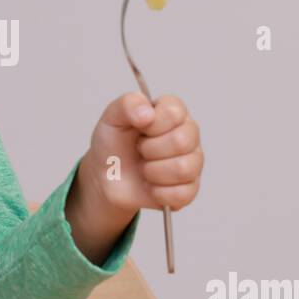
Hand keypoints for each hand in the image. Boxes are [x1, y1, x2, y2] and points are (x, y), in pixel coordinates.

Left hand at [85, 92, 202, 212]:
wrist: (106, 177)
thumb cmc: (113, 144)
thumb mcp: (112, 118)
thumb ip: (128, 104)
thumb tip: (147, 112)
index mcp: (173, 112)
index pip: (174, 113)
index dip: (151, 124)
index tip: (139, 128)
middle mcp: (188, 134)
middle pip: (182, 141)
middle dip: (150, 150)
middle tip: (139, 150)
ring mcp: (192, 162)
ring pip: (183, 169)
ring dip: (153, 172)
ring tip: (144, 168)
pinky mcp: (190, 188)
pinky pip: (181, 194)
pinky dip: (158, 192)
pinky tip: (150, 185)